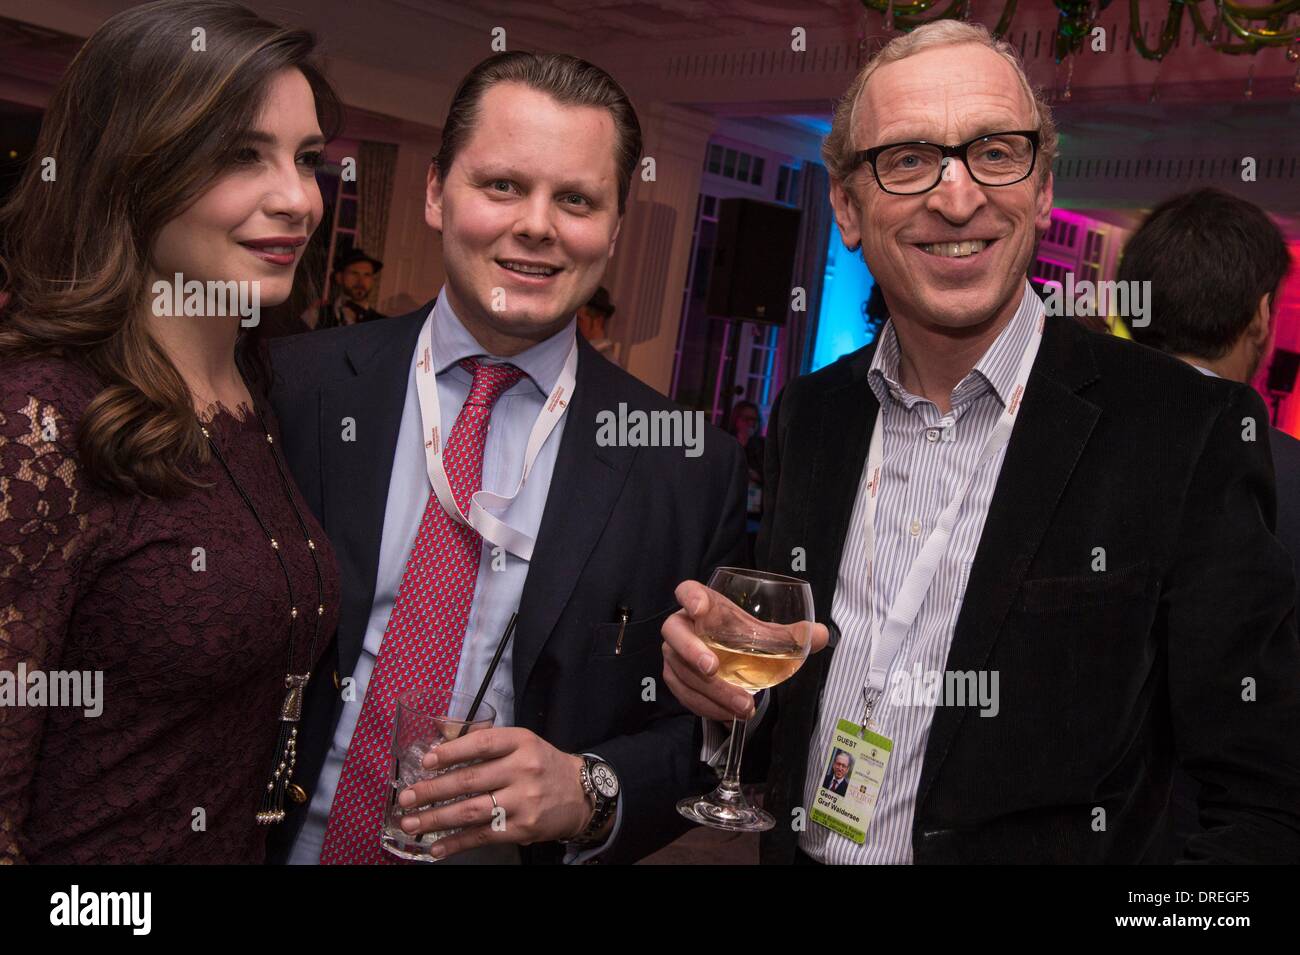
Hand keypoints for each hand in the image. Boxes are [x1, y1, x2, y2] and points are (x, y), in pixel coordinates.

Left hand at [395, 727, 592, 859]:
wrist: (581, 794)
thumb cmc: (543, 765)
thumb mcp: (522, 744)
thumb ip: (486, 743)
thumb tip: (440, 741)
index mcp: (521, 742)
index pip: (481, 743)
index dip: (451, 751)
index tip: (427, 761)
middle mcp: (523, 769)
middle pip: (469, 780)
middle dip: (432, 790)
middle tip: (405, 797)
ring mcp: (524, 801)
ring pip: (472, 811)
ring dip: (436, 819)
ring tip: (411, 823)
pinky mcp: (523, 828)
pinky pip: (483, 835)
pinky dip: (456, 843)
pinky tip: (437, 847)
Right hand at [661, 579, 828, 721]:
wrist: (729, 657)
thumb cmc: (743, 636)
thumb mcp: (767, 634)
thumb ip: (792, 634)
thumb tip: (820, 634)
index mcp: (704, 604)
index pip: (687, 591)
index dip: (690, 597)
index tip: (700, 608)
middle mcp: (683, 625)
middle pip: (674, 633)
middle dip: (691, 651)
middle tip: (713, 668)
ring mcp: (675, 652)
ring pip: (680, 670)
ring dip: (709, 690)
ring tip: (741, 705)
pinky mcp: (675, 677)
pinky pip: (683, 693)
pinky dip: (706, 706)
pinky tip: (729, 715)